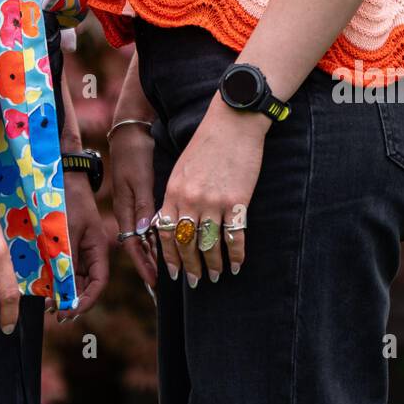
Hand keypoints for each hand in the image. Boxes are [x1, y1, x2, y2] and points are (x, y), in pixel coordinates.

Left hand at [55, 173, 108, 321]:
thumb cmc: (68, 200)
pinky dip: (55, 279)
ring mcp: (76, 250)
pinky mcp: (63, 246)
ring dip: (62, 292)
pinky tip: (44, 287)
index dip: (87, 300)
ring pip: (73, 279)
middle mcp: (89, 253)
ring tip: (48, 304)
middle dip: (72, 300)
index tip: (72, 312)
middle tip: (55, 312)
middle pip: (85, 284)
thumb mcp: (67, 231)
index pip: (98, 282)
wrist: (60, 176)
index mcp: (98, 249)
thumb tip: (64, 289)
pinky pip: (62, 268)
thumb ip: (66, 260)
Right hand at [110, 122, 157, 288]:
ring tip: (169, 266)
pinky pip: (150, 222)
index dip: (144, 264)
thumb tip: (143, 233)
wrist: (130, 131)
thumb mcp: (139, 179)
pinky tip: (169, 239)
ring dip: (155, 250)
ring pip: (145, 235)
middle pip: (139, 244)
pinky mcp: (141, 195)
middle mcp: (129, 210)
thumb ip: (142, 205)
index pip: (133, 245)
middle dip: (150, 263)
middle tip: (165, 281)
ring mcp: (134, 203)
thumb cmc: (134, 153)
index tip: (155, 282)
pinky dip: (159, 234)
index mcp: (125, 209)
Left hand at [158, 92, 270, 283]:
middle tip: (195, 281)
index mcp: (173, 191)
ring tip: (217, 275)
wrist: (232, 122)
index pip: (166, 233)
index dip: (169, 256)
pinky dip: (236, 254)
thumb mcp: (182, 168)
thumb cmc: (207, 142)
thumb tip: (173, 220)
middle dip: (191, 267)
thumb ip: (177, 194)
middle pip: (186, 244)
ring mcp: (213, 202)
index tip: (174, 272)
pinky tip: (237, 264)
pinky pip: (234, 236)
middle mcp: (190, 200)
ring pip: (209, 245)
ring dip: (213, 265)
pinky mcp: (236, 201)